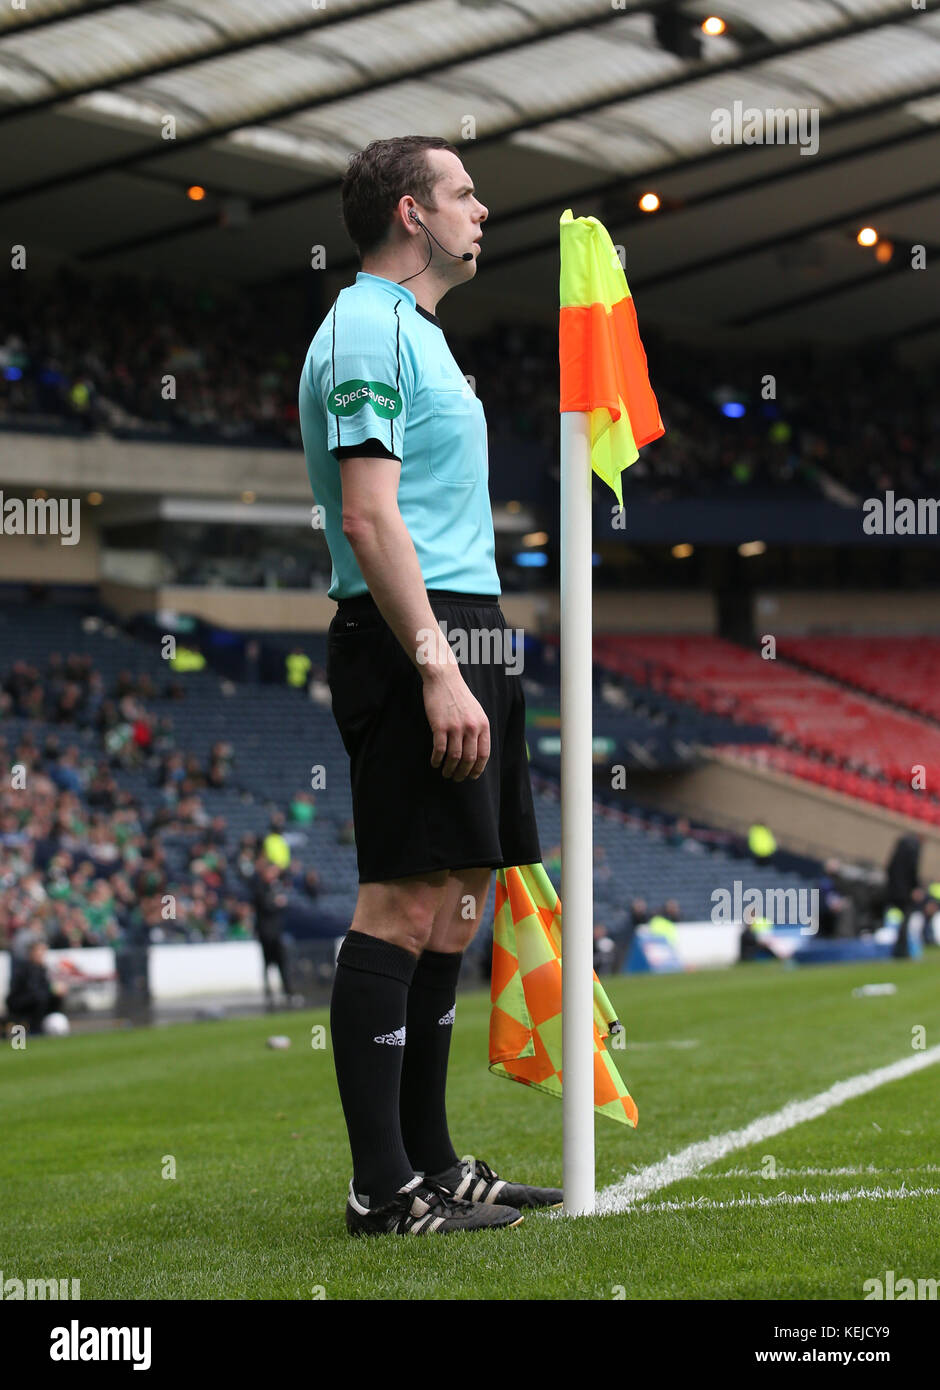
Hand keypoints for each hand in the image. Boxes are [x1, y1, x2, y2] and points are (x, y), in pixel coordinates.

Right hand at [422, 666, 490, 780]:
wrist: (444, 679)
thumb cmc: (459, 696)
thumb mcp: (476, 712)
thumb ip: (478, 730)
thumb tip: (476, 752)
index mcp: (483, 725)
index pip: (484, 754)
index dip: (478, 769)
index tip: (472, 776)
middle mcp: (471, 727)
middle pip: (469, 759)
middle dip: (463, 773)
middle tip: (456, 778)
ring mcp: (456, 727)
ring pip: (455, 757)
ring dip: (449, 769)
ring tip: (445, 773)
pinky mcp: (440, 725)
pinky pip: (440, 749)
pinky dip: (437, 759)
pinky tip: (434, 763)